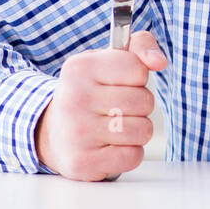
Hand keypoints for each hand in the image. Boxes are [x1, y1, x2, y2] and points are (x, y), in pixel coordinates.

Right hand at [35, 30, 165, 180]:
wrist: (50, 134)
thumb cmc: (89, 94)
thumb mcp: (108, 60)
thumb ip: (141, 46)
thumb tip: (159, 61)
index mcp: (80, 67)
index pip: (139, 69)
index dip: (138, 78)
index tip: (120, 83)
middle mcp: (74, 98)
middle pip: (144, 102)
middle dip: (139, 107)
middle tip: (117, 109)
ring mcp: (77, 132)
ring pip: (143, 130)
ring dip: (137, 132)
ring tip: (115, 128)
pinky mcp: (83, 162)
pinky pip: (133, 156)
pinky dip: (129, 153)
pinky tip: (110, 147)